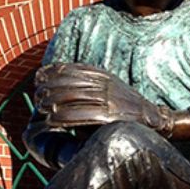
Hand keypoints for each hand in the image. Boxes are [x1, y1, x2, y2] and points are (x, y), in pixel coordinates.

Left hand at [34, 63, 175, 134]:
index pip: (73, 69)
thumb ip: (93, 81)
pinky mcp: (108, 117)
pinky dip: (63, 118)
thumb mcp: (112, 85)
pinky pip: (80, 116)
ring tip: (40, 106)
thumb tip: (66, 80)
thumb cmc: (127, 105)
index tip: (40, 74)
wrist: (152, 118)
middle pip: (69, 83)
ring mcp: (107, 101)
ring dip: (53, 103)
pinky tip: (52, 119)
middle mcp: (105, 86)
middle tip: (37, 93)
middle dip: (50, 88)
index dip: (54, 71)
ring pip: (72, 99)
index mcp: (104, 75)